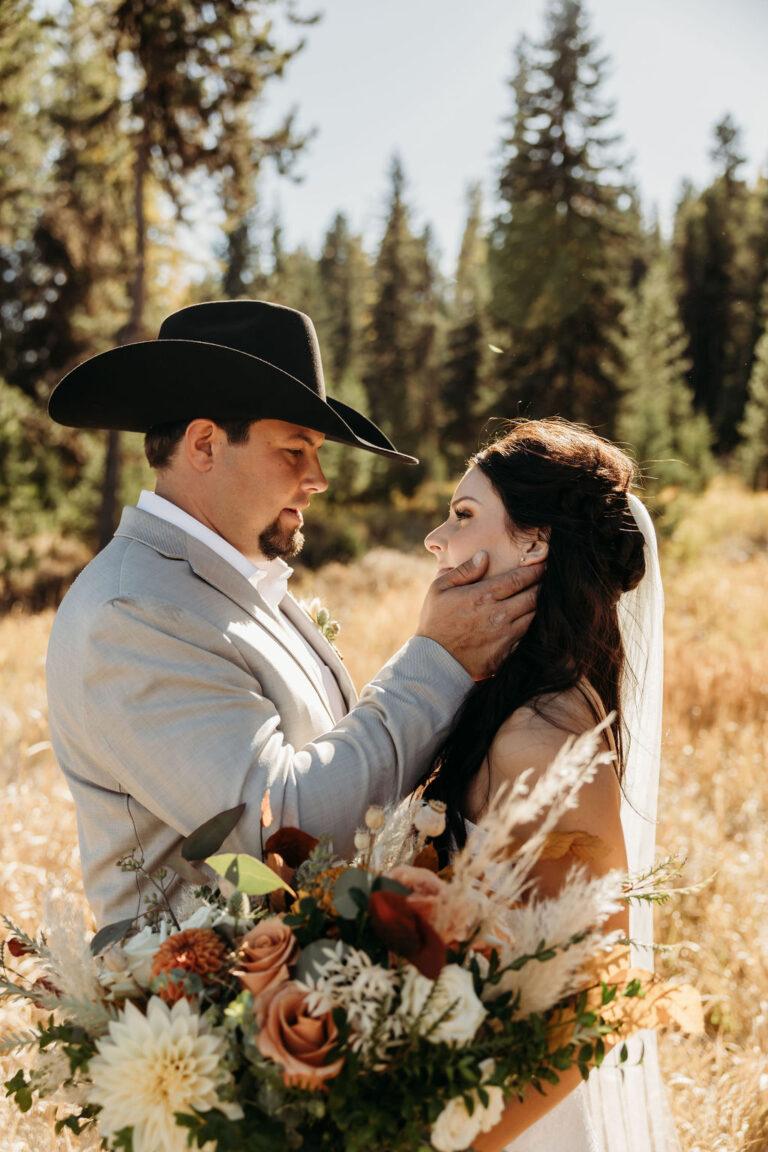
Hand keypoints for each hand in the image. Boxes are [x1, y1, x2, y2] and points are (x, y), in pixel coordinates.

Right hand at [416, 551, 542, 679]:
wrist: (435, 662)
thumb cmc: (435, 622)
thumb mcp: (439, 589)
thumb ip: (464, 571)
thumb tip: (484, 555)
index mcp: (483, 596)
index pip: (519, 578)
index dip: (535, 569)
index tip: (542, 564)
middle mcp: (499, 615)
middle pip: (533, 596)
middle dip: (541, 584)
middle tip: (545, 578)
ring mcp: (505, 635)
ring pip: (533, 615)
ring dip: (538, 604)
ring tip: (538, 596)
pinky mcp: (507, 652)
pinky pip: (526, 634)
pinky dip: (530, 623)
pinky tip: (526, 618)